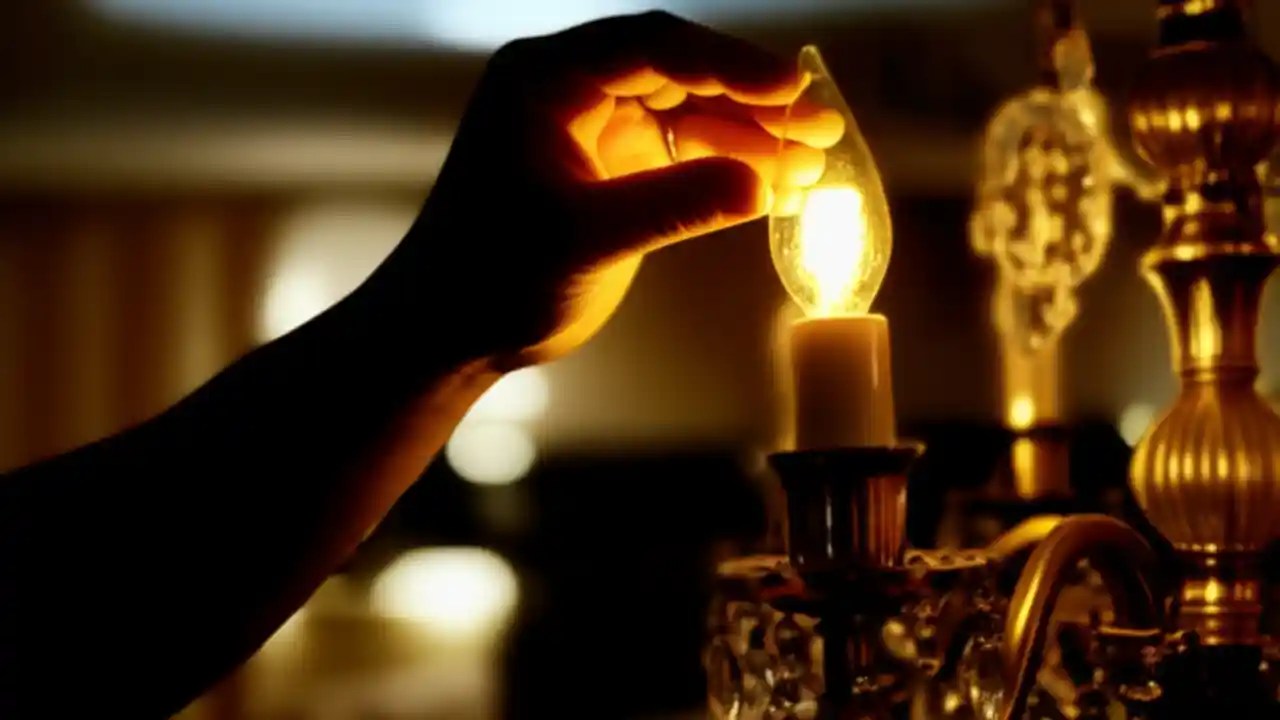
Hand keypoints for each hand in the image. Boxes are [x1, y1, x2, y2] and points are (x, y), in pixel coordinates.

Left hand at [368, 11, 838, 368]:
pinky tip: (778, 189)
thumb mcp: (586, 239)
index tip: (791, 88)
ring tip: (815, 162)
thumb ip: (674, 206)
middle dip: (752, 102)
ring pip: (687, 114)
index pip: (651, 47)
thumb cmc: (493, 277)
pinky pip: (681, 155)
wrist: (452, 329)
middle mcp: (570, 91)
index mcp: (545, 80)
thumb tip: (764, 185)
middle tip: (821, 124)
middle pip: (680, 74)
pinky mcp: (612, 171)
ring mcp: (594, 130)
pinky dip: (725, 170)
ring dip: (748, 137)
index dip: (727, 63)